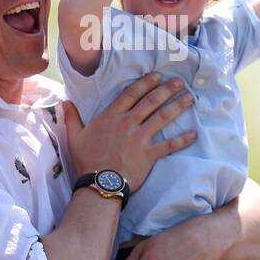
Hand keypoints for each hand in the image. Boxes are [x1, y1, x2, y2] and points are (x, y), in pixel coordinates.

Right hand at [63, 72, 195, 190]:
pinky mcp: (150, 154)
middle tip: (179, 82)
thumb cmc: (86, 160)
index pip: (132, 94)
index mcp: (112, 116)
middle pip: (151, 101)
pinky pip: (169, 145)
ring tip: (189, 98)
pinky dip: (182, 139)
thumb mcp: (74, 137)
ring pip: (163, 117)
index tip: (158, 76)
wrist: (98, 183)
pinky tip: (194, 134)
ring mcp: (140, 137)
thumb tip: (65, 102)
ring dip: (177, 106)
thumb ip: (72, 117)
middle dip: (167, 90)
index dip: (146, 83)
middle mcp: (128, 122)